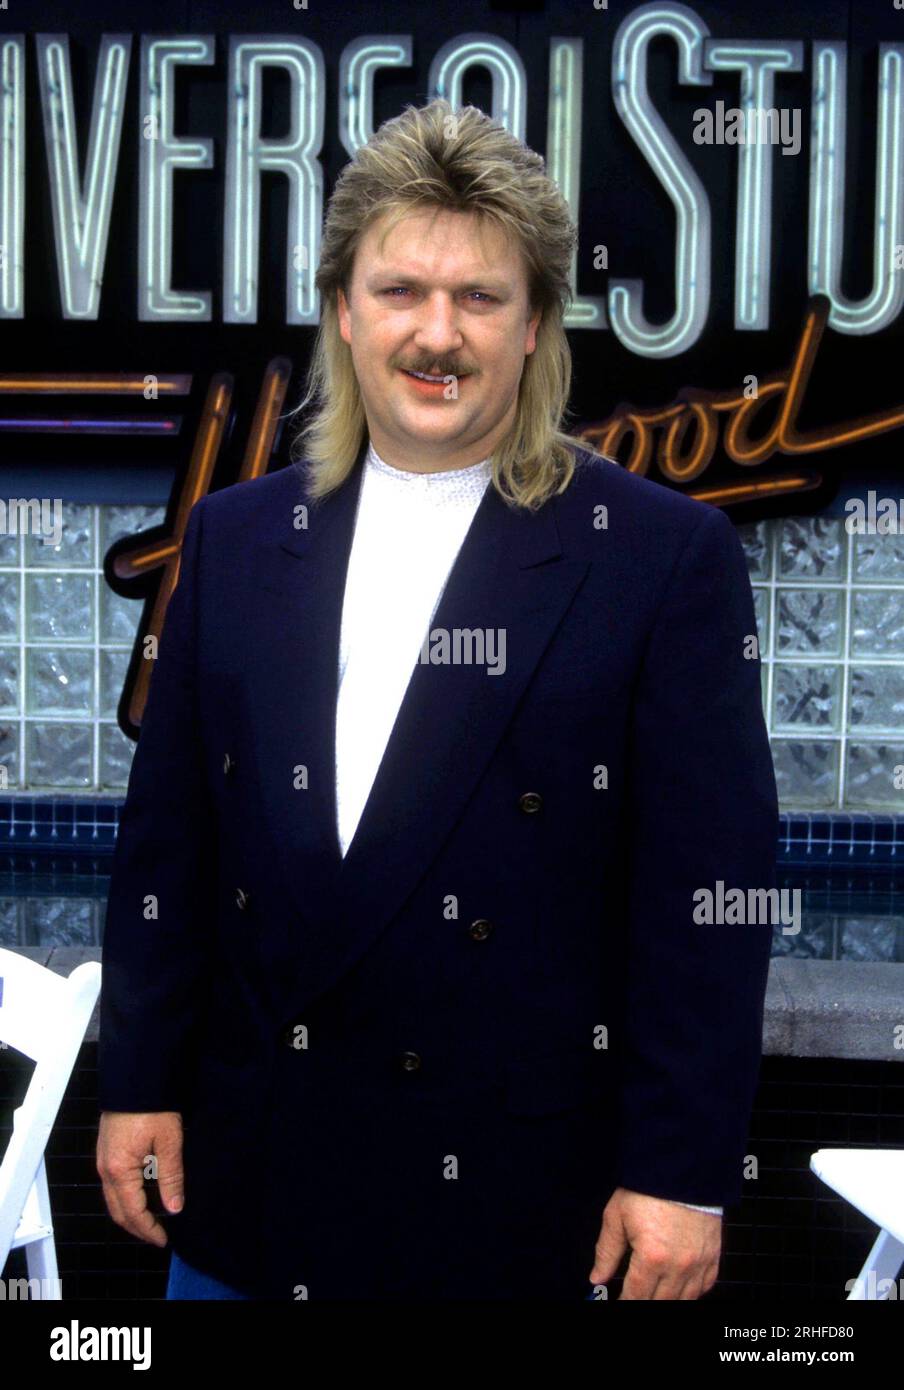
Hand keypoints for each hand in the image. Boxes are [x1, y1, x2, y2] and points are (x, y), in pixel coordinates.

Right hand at [96, 1111, 184, 1247]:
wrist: (135, 1078)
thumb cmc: (152, 1106)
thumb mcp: (169, 1142)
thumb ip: (171, 1177)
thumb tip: (175, 1207)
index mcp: (120, 1170)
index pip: (133, 1212)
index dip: (148, 1229)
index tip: (164, 1239)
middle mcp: (106, 1169)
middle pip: (118, 1211)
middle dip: (137, 1228)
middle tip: (157, 1236)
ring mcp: (103, 1161)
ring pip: (113, 1199)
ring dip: (130, 1214)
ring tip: (151, 1221)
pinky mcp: (106, 1151)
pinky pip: (112, 1185)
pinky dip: (125, 1198)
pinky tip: (141, 1197)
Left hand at [588, 1187, 721, 1298]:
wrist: (682, 1168)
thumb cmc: (647, 1189)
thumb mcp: (617, 1216)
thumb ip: (606, 1252)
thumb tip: (597, 1278)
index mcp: (651, 1257)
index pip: (635, 1297)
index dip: (624, 1303)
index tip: (617, 1302)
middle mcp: (678, 1266)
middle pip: (659, 1303)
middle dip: (643, 1303)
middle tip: (633, 1298)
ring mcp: (699, 1264)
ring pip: (683, 1301)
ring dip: (666, 1301)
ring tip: (654, 1295)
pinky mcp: (713, 1257)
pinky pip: (704, 1288)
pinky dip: (691, 1293)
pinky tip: (678, 1289)